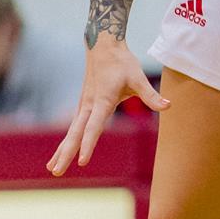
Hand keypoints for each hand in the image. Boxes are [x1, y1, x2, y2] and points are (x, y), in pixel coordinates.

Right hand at [49, 38, 167, 175]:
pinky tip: (59, 154)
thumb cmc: (122, 63)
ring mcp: (83, 106)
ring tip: (51, 169)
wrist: (102, 46)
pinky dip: (66, 141)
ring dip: (61, 150)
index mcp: (102, 100)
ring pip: (71, 132)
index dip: (88, 144)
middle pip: (75, 134)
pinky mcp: (83, 105)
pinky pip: (73, 127)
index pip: (94, 127)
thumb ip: (151, 95)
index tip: (82, 161)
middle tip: (56, 172)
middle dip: (66, 153)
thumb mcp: (138, 77)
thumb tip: (168, 106)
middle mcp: (88, 105)